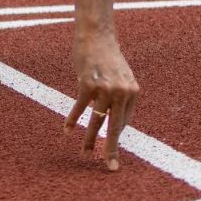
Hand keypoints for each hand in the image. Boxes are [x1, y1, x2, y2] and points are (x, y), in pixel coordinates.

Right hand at [64, 31, 138, 170]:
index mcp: (132, 91)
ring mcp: (104, 88)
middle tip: (110, 167)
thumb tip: (113, 120)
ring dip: (90, 139)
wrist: (96, 33)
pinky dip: (73, 119)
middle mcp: (121, 92)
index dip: (114, 134)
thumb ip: (120, 96)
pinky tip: (68, 129)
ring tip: (85, 153)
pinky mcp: (88, 84)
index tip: (110, 148)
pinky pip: (80, 107)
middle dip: (112, 149)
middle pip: (115, 127)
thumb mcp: (121, 75)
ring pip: (96, 121)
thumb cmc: (106, 55)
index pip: (123, 121)